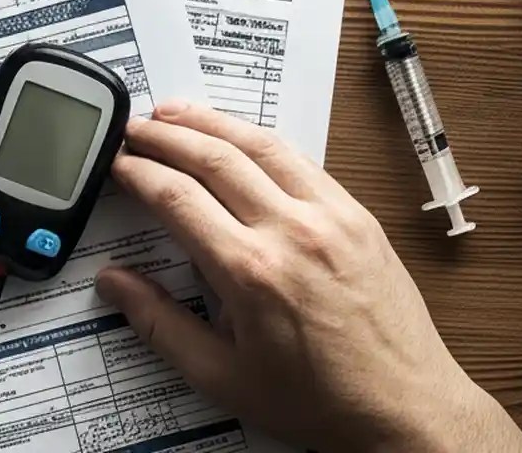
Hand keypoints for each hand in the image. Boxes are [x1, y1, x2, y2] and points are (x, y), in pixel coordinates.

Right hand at [96, 101, 521, 452]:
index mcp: (251, 273)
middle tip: (135, 126)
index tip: (118, 165)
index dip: (138, 173)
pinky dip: (262, 139)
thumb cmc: (321, 402)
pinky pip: (302, 160)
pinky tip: (240, 136)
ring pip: (261, 145)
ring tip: (176, 113)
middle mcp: (292, 232)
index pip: (178, 198)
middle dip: (166, 135)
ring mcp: (331, 217)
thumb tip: (115, 283)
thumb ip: (160, 325)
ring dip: (212, 122)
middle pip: (215, 157)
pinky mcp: (358, 216)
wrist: (406, 409)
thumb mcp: (222, 378)